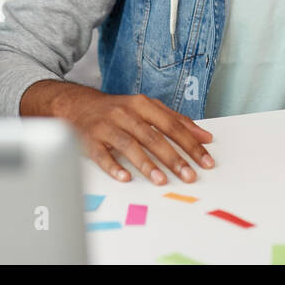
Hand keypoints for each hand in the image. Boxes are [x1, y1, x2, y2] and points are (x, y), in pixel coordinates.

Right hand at [46, 83, 214, 184]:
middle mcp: (125, 113)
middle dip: (173, 157)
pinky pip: (102, 155)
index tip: (206, 161)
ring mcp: (107, 126)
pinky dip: (113, 166)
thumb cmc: (118, 110)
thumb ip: (176, 120)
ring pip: (129, 145)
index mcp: (143, 105)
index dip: (190, 143)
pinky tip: (125, 177)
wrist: (78, 105)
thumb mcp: (147, 108)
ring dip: (146, 163)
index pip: (172, 125)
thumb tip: (205, 137)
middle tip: (189, 175)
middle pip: (153, 136)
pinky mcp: (90, 139)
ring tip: (161, 180)